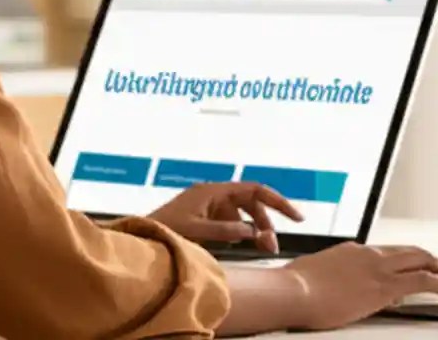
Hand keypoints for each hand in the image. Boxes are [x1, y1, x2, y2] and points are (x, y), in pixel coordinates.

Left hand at [148, 181, 302, 253]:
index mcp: (214, 190)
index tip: (297, 218)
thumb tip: (252, 230)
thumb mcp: (196, 231)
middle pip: (251, 203)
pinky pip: (231, 220)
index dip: (278, 202)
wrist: (140, 235)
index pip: (255, 190)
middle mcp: (214, 194)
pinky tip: (242, 242)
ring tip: (263, 248)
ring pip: (243, 213)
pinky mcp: (205, 216)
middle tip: (273, 247)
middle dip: (266, 223)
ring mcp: (209, 204)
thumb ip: (225, 229)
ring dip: (256, 229)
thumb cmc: (164, 229)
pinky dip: (242, 230)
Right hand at [281, 243, 437, 330]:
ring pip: (425, 261)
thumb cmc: (293, 290)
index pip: (391, 254)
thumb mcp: (316, 279)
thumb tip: (344, 291)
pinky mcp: (384, 286)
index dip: (411, 264)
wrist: (291, 291)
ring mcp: (378, 268)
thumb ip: (336, 281)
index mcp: (353, 252)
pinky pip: (425, 281)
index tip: (422, 274)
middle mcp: (369, 254)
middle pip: (414, 252)